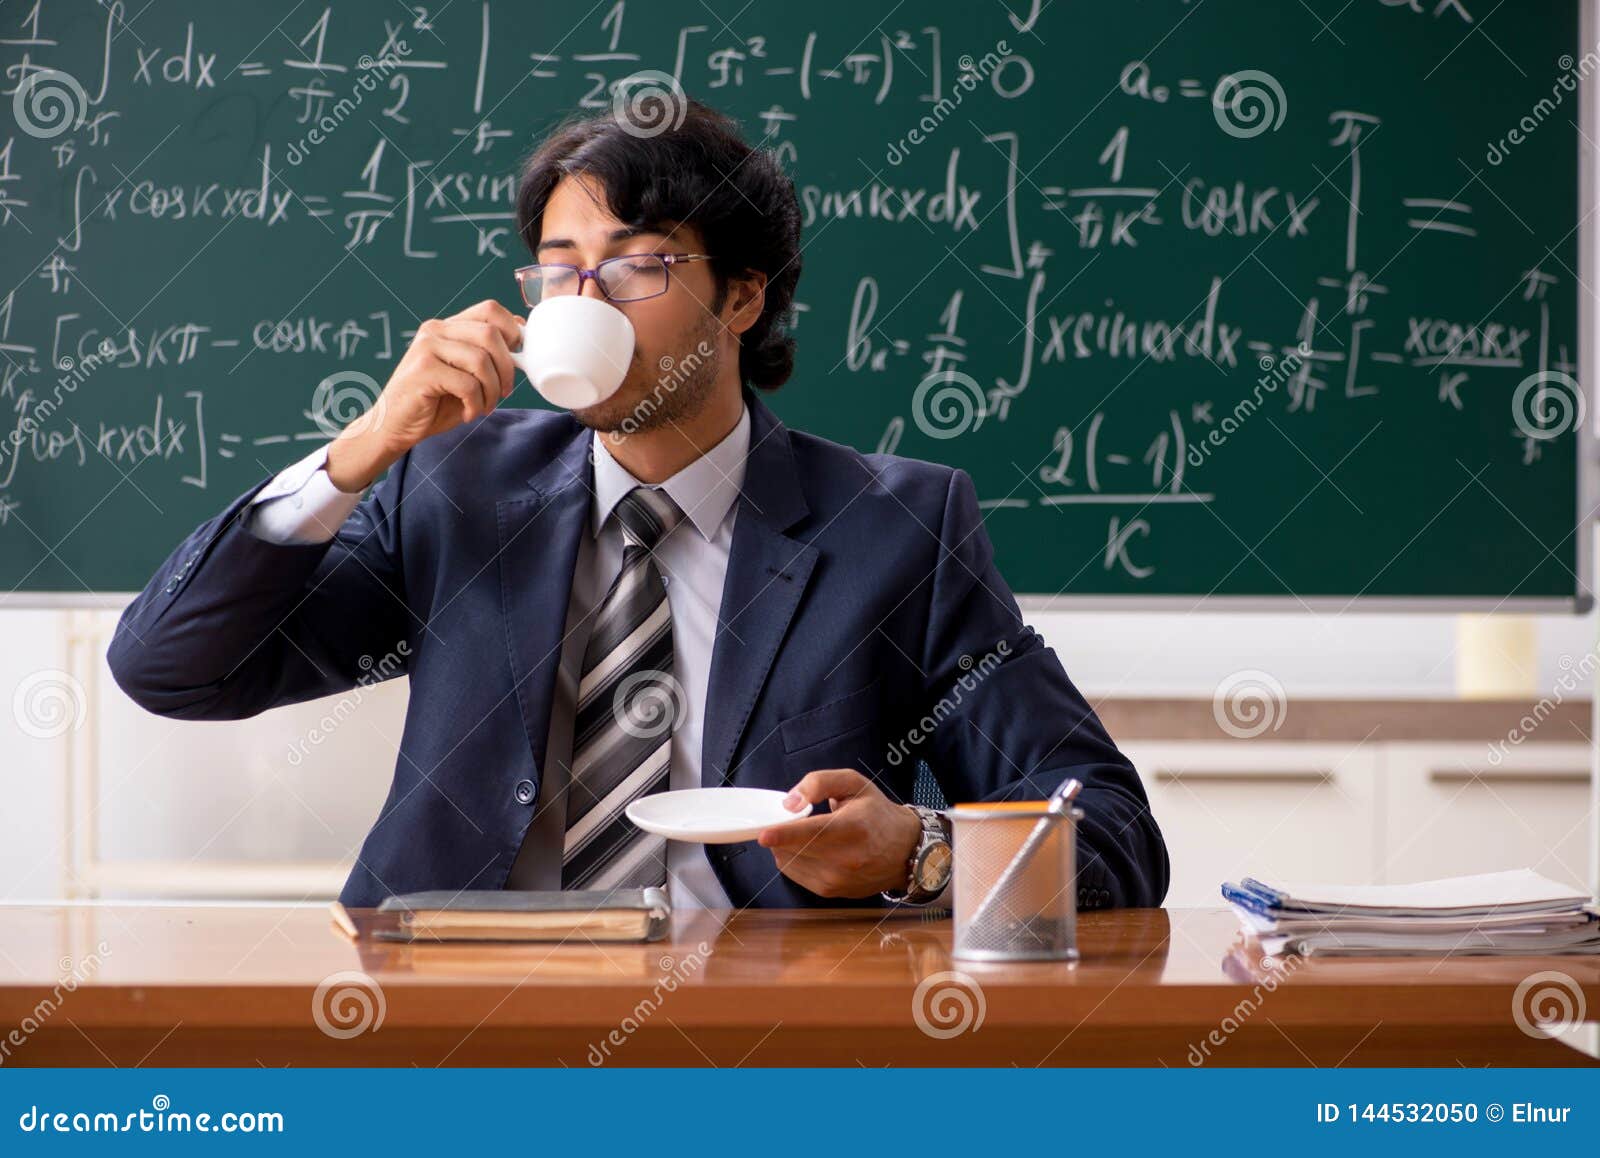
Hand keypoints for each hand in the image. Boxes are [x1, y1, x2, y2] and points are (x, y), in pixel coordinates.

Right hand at [326, 299, 523, 491]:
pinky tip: (467, 412)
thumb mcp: (466, 375)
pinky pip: (467, 385)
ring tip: (484, 406)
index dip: (512, 331)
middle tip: (504, 392)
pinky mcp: (423, 370)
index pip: (490, 309)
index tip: (517, 358)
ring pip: (481, 360)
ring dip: (492, 390)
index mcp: (448, 326)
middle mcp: (436, 330)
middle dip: (507, 368)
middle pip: (490, 334)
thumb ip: (487, 356)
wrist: (393, 425)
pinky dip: (476, 404)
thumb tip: (522, 341)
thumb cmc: (433, 402)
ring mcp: (427, 347)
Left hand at [756, 769, 922, 897]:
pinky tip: (806, 848)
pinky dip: (791, 859)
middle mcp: (846, 859)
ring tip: (802, 833)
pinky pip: (795, 874)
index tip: (764, 835)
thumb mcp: (854, 783)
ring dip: (784, 846)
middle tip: (790, 819)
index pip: (814, 833)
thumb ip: (819, 782)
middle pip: (795, 848)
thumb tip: (790, 802)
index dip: (785, 834)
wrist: (904, 850)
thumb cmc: (876, 813)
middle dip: (780, 833)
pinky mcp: (830, 892)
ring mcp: (837, 880)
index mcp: (853, 827)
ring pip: (790, 863)